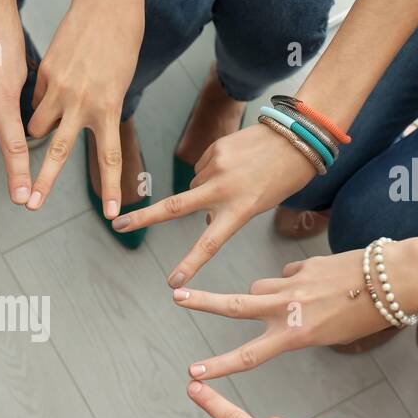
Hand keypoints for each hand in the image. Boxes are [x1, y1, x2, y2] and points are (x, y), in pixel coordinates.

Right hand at [27, 0, 141, 215]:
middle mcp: (82, 104)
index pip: (109, 158)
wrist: (107, 3)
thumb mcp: (117, 83)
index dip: (108, 188)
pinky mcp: (45, 72)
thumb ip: (97, 109)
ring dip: (36, 130)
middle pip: (59, 153)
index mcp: (108, 109)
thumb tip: (67, 125)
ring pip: (37, 125)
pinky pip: (36, 97)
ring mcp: (60, 89)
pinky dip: (40, 98)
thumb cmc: (121, 42)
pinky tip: (51, 80)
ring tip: (41, 124)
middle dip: (44, 182)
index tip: (109, 214)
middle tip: (31, 206)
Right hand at [111, 124, 315, 286]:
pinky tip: (234, 164)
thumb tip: (205, 214)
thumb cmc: (285, 176)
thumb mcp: (261, 204)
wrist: (299, 135)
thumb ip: (230, 212)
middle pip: (174, 207)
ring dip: (204, 189)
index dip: (189, 264)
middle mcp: (223, 189)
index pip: (210, 243)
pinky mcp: (214, 149)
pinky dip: (211, 171)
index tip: (172, 282)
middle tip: (118, 224)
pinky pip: (203, 167)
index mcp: (240, 209)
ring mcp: (216, 166)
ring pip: (195, 186)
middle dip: (143, 217)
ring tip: (237, 179)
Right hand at [177, 247, 395, 379]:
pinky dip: (294, 281)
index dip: (219, 366)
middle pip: (234, 304)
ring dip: (264, 295)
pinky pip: (287, 275)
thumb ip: (299, 327)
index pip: (249, 355)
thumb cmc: (369, 315)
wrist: (393, 279)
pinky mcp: (303, 264)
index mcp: (296, 334)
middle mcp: (287, 308)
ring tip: (293, 301)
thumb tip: (278, 312)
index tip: (194, 373)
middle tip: (177, 295)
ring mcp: (292, 283)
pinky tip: (317, 284)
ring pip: (260, 288)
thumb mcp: (332, 336)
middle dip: (202, 301)